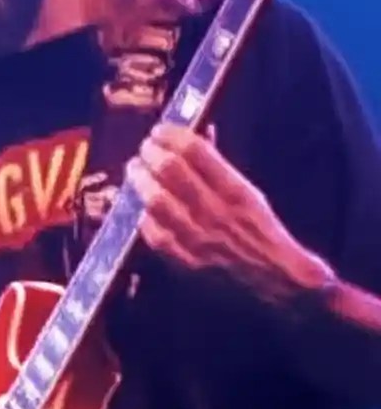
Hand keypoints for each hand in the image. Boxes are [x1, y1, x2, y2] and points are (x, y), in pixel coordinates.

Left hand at [125, 123, 335, 304]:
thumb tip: (197, 131)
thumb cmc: (259, 229)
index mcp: (236, 191)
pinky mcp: (184, 259)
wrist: (273, 278)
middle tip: (146, 147)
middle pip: (170, 170)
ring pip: (154, 199)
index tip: (161, 130)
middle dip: (151, 152)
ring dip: (139, 179)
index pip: (194, 151)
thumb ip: (218, 163)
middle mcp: (215, 212)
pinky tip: (138, 204)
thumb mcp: (248, 191)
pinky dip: (141, 214)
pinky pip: (151, 231)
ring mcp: (197, 237)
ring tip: (135, 169)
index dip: (171, 135)